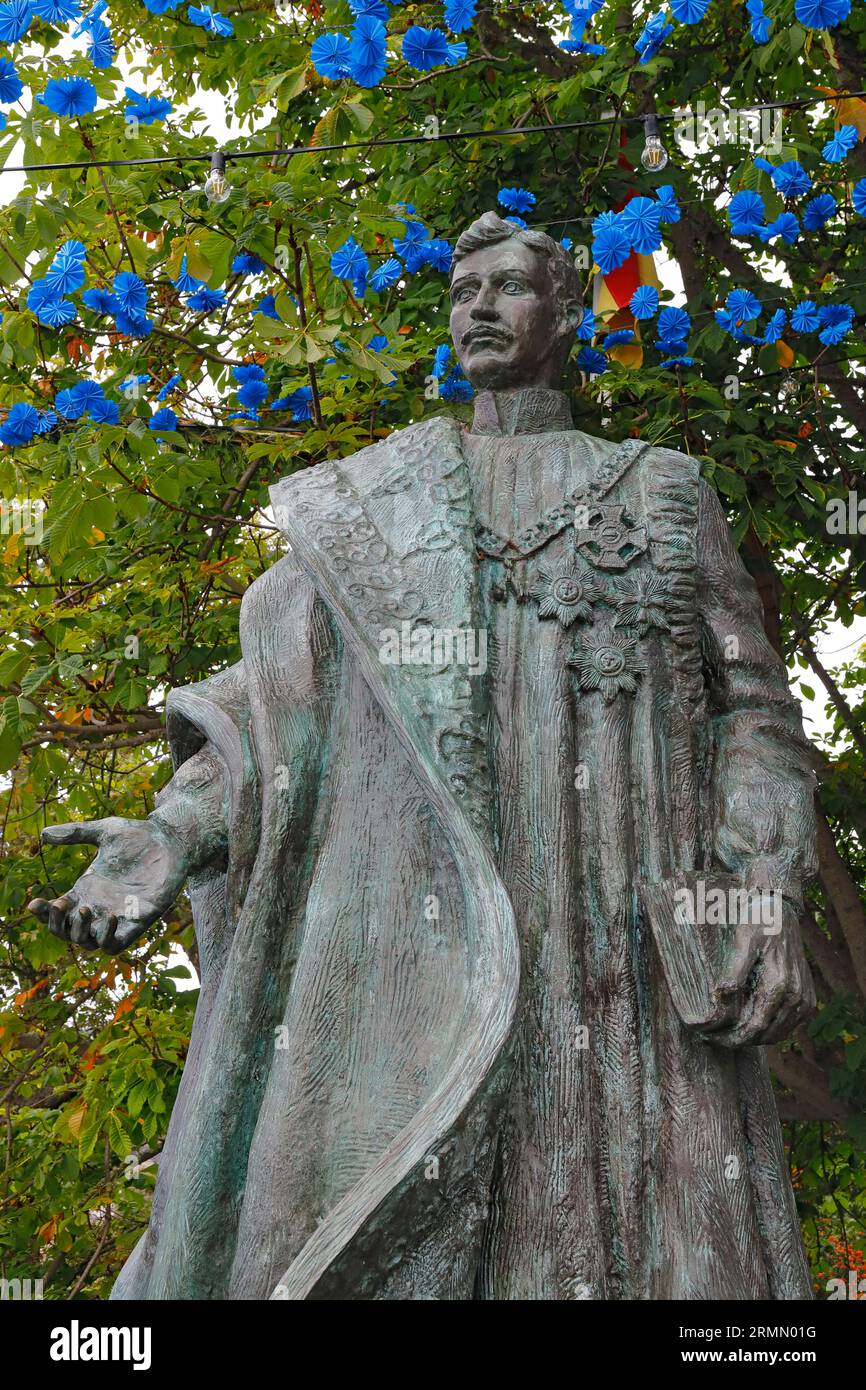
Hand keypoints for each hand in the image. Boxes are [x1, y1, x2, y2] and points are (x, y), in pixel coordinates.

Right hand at [28, 817, 187, 954]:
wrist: (172, 839)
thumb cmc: (140, 835)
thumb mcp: (104, 831)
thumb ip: (75, 833)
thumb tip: (44, 834)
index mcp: (87, 889)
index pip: (57, 911)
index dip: (42, 914)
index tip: (34, 903)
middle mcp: (99, 906)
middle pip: (67, 933)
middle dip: (57, 926)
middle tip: (62, 905)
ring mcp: (118, 916)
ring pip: (88, 944)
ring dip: (81, 933)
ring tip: (88, 908)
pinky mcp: (140, 921)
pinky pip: (116, 945)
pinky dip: (107, 939)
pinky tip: (111, 917)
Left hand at [703, 900, 815, 1046]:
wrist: (781, 911)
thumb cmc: (758, 923)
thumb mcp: (742, 941)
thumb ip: (733, 972)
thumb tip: (721, 999)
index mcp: (779, 984)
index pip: (754, 1026)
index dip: (731, 1036)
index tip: (710, 1036)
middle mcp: (796, 996)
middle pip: (765, 1034)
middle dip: (738, 1040)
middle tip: (714, 1037)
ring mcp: (804, 999)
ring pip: (777, 1034)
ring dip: (753, 1039)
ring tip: (727, 1034)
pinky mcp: (807, 999)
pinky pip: (788, 1025)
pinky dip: (770, 1031)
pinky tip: (750, 1027)